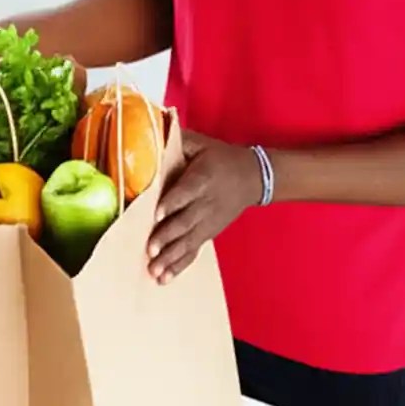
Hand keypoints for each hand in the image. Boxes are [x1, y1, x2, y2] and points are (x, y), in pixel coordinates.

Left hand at [147, 131, 262, 283]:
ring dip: (171, 257)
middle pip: (186, 222)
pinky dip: (180, 265)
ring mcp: (208, 222)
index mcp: (203, 178)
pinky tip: (165, 278)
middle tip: (151, 250)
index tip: (159, 213)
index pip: (187, 191)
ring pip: (188, 242)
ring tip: (155, 271)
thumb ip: (177, 140)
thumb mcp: (201, 143)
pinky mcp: (208, 234)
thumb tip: (152, 127)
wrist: (254, 177)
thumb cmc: (220, 158)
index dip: (173, 202)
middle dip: (168, 237)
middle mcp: (206, 203)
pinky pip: (193, 251)